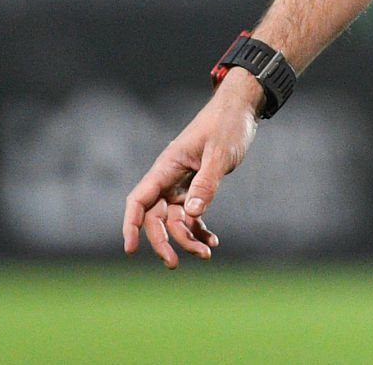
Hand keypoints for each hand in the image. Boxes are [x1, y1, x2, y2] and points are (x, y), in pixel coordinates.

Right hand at [120, 72, 260, 266]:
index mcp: (167, 166)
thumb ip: (206, 182)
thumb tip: (191, 214)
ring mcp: (183, 183)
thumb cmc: (228, 124)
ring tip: (206, 254)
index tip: (131, 249)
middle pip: (155, 216)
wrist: (242, 109)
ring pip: (175, 220)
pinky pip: (192, 214)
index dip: (131, 225)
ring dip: (186, 239)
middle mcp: (170, 177)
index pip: (139, 199)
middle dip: (162, 241)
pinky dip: (199, 229)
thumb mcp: (220, 153)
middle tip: (175, 264)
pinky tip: (212, 242)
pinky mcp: (198, 186)